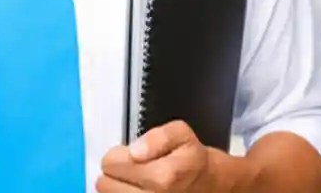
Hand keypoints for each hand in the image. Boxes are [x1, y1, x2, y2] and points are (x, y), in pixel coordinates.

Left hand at [98, 120, 233, 191]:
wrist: (215, 186)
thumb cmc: (193, 159)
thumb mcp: (181, 134)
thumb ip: (156, 138)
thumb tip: (135, 152)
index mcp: (163, 176)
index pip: (111, 164)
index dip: (116, 156)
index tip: (127, 156)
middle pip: (105, 186)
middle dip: (113, 175)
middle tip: (128, 170)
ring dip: (115, 189)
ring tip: (132, 182)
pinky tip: (135, 190)